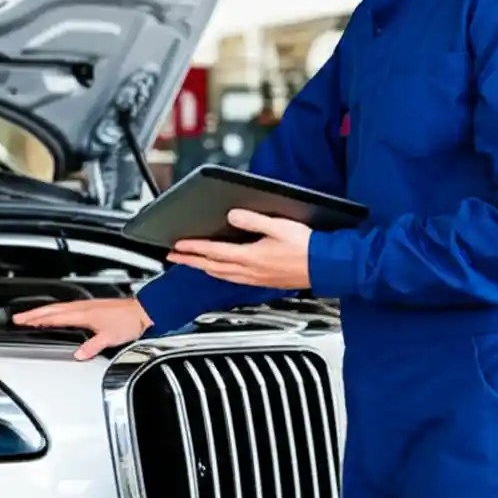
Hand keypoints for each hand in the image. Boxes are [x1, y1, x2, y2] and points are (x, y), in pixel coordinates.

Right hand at [11, 298, 152, 359]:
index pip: (54, 317)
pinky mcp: (91, 307)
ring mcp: (86, 306)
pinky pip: (67, 308)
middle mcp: (83, 307)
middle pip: (53, 310)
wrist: (142, 312)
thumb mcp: (110, 338)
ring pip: (59, 308)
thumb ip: (92, 347)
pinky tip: (55, 315)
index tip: (23, 321)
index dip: (38, 319)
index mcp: (83, 314)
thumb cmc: (128, 321)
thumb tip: (79, 354)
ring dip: (43, 311)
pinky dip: (56, 311)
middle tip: (19, 317)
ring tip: (31, 316)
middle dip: (34, 313)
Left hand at [169, 209, 312, 289]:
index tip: (177, 245)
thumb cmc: (306, 247)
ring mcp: (255, 279)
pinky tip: (219, 272)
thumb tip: (233, 215)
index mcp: (251, 256)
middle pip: (211, 266)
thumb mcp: (279, 226)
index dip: (193, 249)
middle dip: (190, 261)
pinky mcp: (262, 282)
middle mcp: (250, 271)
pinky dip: (219, 275)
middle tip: (173, 257)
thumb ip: (254, 220)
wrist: (325, 266)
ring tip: (191, 263)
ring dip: (202, 268)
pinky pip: (233, 280)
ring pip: (221, 275)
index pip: (214, 252)